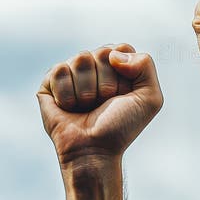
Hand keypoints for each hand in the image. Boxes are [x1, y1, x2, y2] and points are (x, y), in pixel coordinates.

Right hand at [37, 44, 162, 165]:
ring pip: (80, 59)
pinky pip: (60, 71)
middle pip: (102, 52)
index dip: (124, 74)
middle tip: (103, 103)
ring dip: (87, 91)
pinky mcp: (50, 82)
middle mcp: (94, 65)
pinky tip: (69, 108)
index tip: (122, 94)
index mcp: (117, 66)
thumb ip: (146, 65)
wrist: (94, 150)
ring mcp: (72, 72)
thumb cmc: (120, 126)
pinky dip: (68, 94)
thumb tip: (113, 54)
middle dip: (106, 83)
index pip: (121, 49)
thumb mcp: (150, 98)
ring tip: (86, 107)